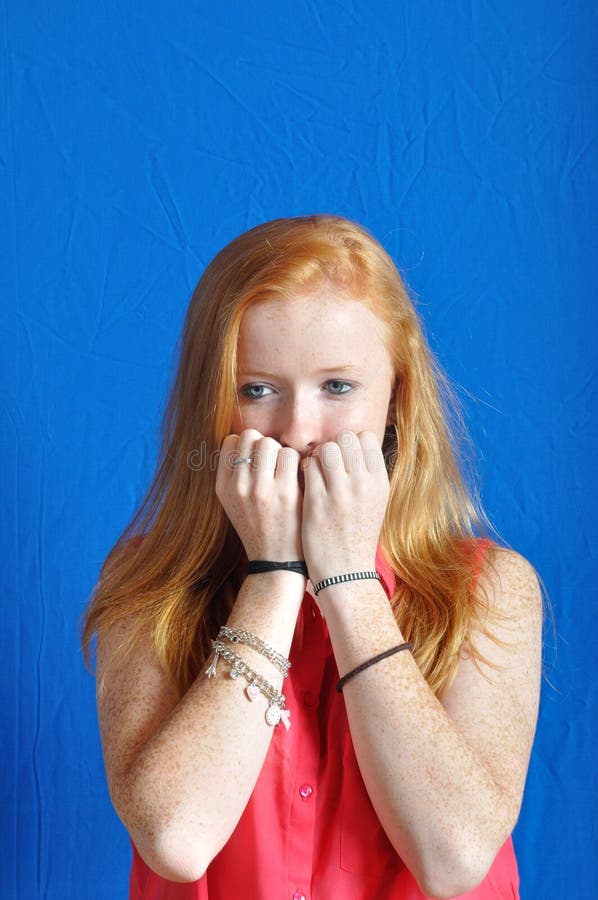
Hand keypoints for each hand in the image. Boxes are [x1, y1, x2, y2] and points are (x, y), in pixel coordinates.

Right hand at [215, 429, 303, 560]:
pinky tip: (299, 478)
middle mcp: (238, 487)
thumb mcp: (234, 504)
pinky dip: (297, 462)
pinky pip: (291, 455)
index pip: (231, 441)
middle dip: (266, 445)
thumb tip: (246, 440)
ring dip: (281, 452)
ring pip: (270, 443)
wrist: (277, 562)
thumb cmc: (260, 528)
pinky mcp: (285, 493)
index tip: (258, 461)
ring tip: (286, 471)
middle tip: (275, 464)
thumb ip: (235, 473)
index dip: (248, 445)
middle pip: (251, 437)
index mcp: (223, 487)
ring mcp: (261, 490)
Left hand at [300, 430, 389, 584]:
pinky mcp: (317, 502)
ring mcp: (340, 492)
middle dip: (333, 446)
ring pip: (326, 448)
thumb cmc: (358, 536)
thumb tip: (354, 445)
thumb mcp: (376, 502)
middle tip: (327, 463)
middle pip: (346, 438)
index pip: (367, 437)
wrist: (346, 573)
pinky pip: (308, 467)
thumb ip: (368, 474)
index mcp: (380, 482)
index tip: (344, 457)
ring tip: (316, 471)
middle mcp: (364, 484)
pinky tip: (306, 482)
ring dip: (317, 456)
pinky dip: (305, 469)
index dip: (351, 442)